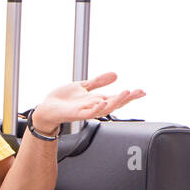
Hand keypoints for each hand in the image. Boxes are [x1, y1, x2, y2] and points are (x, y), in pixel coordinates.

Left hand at [30, 72, 144, 132]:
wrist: (47, 108)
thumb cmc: (63, 100)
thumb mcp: (83, 86)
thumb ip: (99, 81)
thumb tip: (115, 74)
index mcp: (97, 100)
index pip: (117, 97)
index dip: (130, 95)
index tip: (142, 91)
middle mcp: (94, 106)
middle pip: (115, 103)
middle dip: (128, 98)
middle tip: (138, 92)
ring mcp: (86, 111)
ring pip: (105, 108)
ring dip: (116, 101)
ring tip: (126, 93)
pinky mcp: (76, 114)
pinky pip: (89, 113)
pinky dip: (97, 108)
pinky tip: (103, 102)